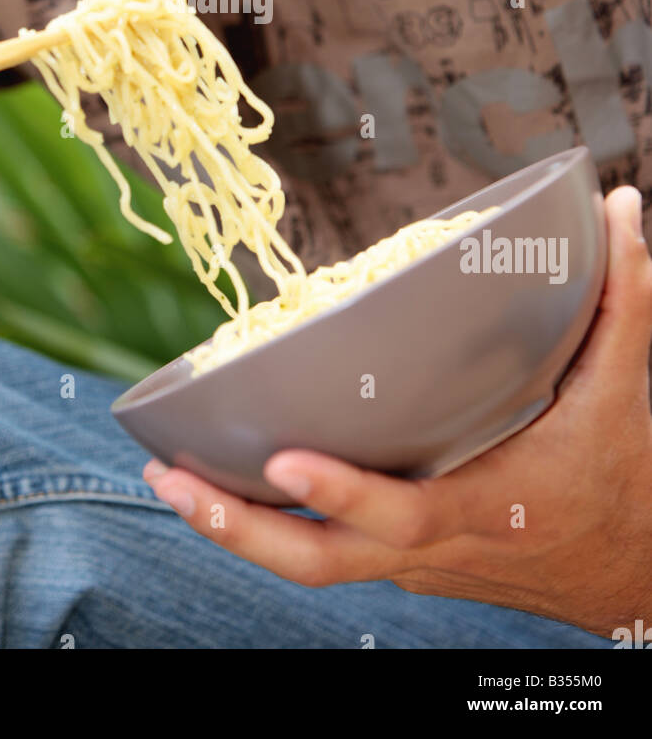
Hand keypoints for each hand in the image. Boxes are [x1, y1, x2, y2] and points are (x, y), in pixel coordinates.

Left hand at [144, 186, 651, 637]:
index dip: (344, 494)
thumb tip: (626, 203)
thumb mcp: (626, 388)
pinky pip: (324, 549)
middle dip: (239, 527)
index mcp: (482, 503)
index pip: (403, 513)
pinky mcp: (400, 561)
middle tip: (172, 478)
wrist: (627, 573)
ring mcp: (410, 563)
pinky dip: (269, 520)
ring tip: (170, 475)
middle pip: (322, 559)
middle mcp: (434, 547)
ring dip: (234, 526)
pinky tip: (223, 476)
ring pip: (309, 562)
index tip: (283, 461)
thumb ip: (626, 296)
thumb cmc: (618, 476)